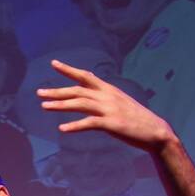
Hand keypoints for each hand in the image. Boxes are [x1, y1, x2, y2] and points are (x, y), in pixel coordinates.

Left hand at [37, 58, 175, 151]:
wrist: (155, 132)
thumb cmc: (136, 119)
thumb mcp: (119, 102)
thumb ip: (104, 95)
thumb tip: (91, 87)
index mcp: (109, 89)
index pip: (85, 76)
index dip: (69, 70)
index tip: (54, 63)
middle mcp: (107, 96)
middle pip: (77, 90)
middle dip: (57, 90)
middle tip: (39, 93)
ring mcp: (109, 109)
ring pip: (80, 104)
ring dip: (60, 105)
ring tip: (44, 107)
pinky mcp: (112, 124)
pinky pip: (89, 123)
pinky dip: (75, 126)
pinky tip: (62, 129)